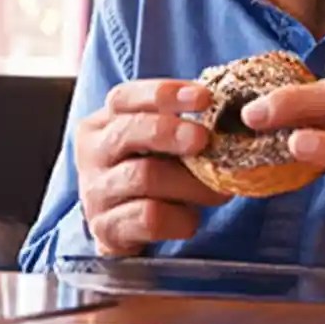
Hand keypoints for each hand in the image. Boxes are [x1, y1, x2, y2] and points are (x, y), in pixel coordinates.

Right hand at [73, 80, 231, 255]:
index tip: (204, 98)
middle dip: (172, 132)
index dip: (166, 94)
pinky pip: (149, 218)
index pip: (126, 97)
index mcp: (104, 122)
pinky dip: (180, 217)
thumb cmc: (150, 171)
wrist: (122, 227)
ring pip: (145, 176)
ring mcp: (96, 192)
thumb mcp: (157, 143)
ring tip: (220, 190)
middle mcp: (93, 153)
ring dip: (190, 182)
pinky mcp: (107, 229)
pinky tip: (192, 218)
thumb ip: (181, 124)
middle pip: (129, 131)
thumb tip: (231, 113)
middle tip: (204, 139)